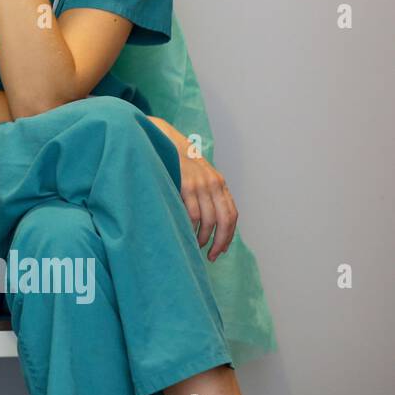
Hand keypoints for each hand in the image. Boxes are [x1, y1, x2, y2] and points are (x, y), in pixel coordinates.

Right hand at [150, 117, 237, 260]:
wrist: (163, 139)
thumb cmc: (177, 162)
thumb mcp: (198, 175)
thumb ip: (205, 193)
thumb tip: (208, 222)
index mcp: (219, 183)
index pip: (232, 214)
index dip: (228, 235)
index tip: (221, 249)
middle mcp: (213, 184)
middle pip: (223, 220)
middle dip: (219, 242)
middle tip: (211, 255)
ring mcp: (200, 184)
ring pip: (207, 220)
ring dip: (201, 238)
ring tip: (195, 245)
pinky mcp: (185, 184)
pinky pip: (191, 213)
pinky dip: (189, 228)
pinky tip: (185, 233)